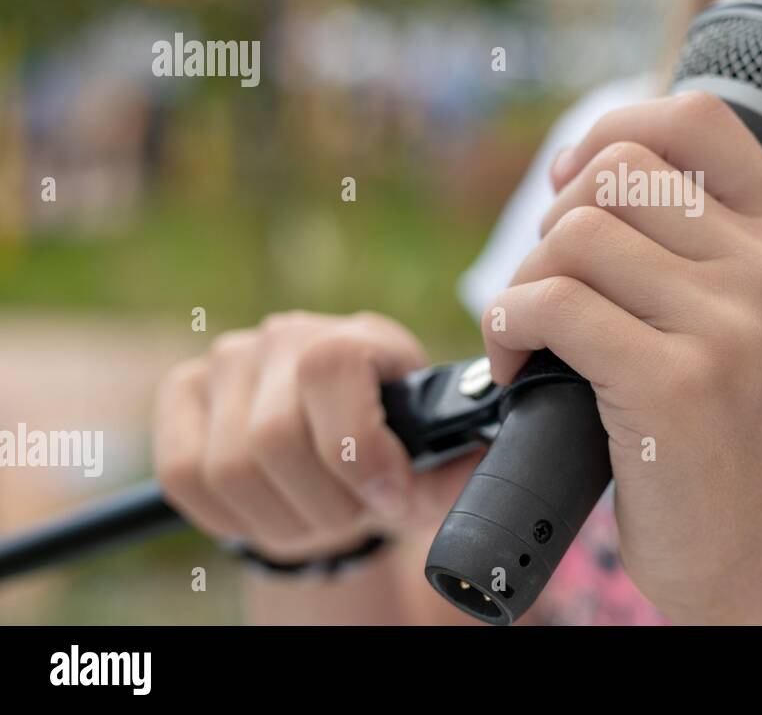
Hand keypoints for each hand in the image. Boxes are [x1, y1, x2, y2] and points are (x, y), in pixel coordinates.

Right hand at [154, 311, 481, 562]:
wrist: (342, 443)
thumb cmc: (394, 446)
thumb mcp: (436, 455)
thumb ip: (462, 463)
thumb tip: (486, 464)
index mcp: (356, 338)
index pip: (330, 372)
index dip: (360, 452)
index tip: (392, 496)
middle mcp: (283, 336)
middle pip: (273, 440)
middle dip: (322, 504)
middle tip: (353, 517)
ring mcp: (225, 362)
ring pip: (228, 469)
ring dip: (280, 519)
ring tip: (319, 517)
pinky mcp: (181, 393)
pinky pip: (184, 477)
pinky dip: (229, 516)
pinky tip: (271, 510)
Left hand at [481, 92, 761, 622]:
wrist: (761, 551)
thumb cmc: (725, 429)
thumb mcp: (743, 312)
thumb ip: (689, 234)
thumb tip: (577, 166)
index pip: (696, 117)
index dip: (614, 130)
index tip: (572, 188)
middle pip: (617, 172)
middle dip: (554, 223)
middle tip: (552, 290)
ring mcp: (734, 325)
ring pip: (574, 235)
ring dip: (524, 283)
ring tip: (532, 338)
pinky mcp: (678, 383)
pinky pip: (551, 304)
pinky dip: (508, 327)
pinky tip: (518, 366)